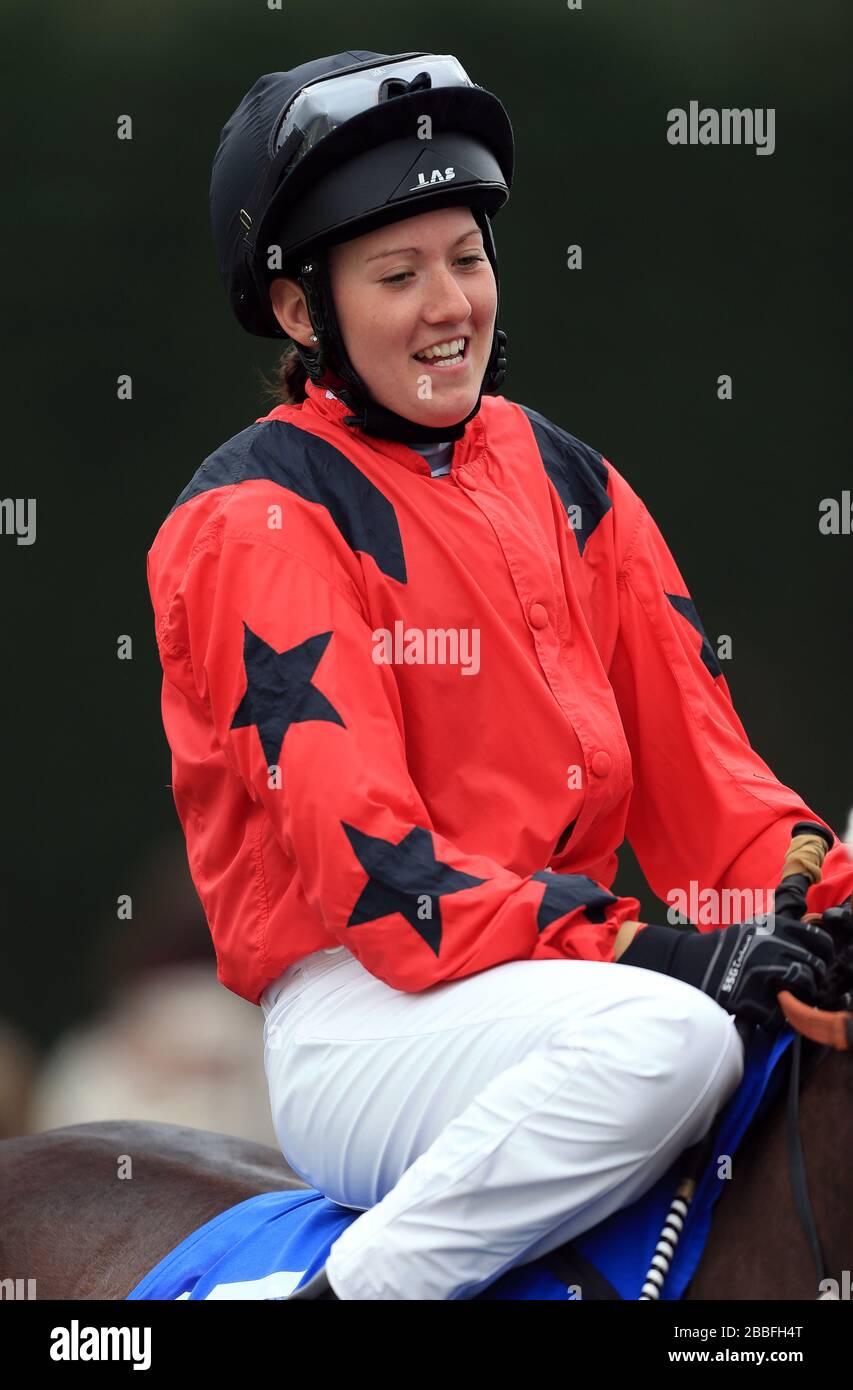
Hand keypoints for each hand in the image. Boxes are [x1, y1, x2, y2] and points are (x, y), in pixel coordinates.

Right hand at [618, 915, 834, 1031]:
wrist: (687, 963)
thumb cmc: (720, 948)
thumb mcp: (751, 929)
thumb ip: (779, 934)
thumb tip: (807, 946)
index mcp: (774, 928)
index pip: (819, 941)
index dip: (823, 955)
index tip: (818, 963)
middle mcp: (772, 947)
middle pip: (814, 968)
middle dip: (810, 981)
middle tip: (799, 987)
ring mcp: (763, 972)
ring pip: (803, 988)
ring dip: (797, 998)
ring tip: (784, 999)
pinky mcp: (752, 997)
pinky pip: (779, 1014)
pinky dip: (775, 1018)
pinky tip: (765, 1012)